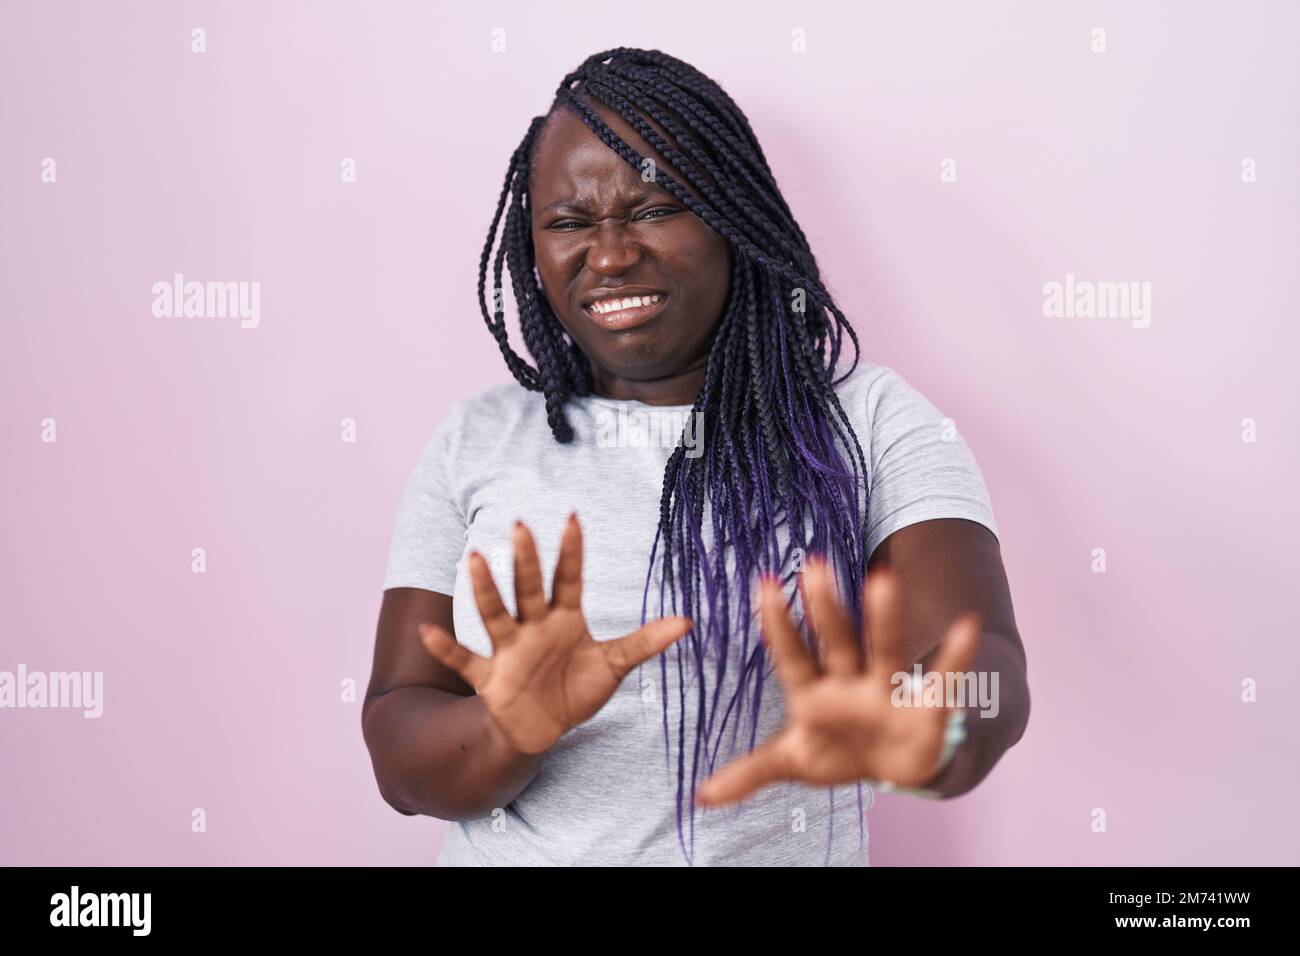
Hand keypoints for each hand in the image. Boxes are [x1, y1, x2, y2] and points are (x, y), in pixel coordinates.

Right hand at [417, 513, 692, 756]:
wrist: (542, 729)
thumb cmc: (575, 689)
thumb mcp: (614, 665)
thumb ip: (645, 642)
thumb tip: (688, 622)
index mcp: (564, 619)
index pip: (569, 578)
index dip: (572, 551)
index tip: (573, 517)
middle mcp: (533, 627)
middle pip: (530, 589)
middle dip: (526, 560)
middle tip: (520, 525)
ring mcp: (509, 650)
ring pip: (496, 614)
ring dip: (485, 589)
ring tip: (475, 558)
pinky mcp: (490, 678)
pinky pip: (465, 661)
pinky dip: (445, 648)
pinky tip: (428, 630)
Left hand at [695, 558, 980, 805]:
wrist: (892, 767)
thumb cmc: (837, 750)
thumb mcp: (793, 760)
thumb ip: (750, 772)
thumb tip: (701, 797)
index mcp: (813, 691)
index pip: (792, 655)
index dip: (778, 624)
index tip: (765, 584)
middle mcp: (849, 682)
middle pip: (835, 642)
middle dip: (825, 609)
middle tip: (813, 565)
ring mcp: (887, 691)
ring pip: (885, 651)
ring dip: (885, 619)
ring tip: (882, 578)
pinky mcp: (925, 708)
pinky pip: (942, 680)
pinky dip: (955, 657)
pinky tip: (965, 626)